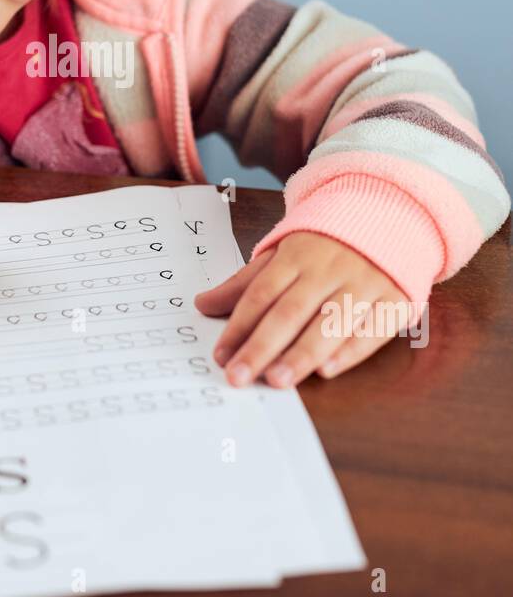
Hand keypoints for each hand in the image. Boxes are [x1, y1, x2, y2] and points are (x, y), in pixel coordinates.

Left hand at [194, 232, 414, 387]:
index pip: (261, 294)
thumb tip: (203, 304)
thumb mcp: (282, 253)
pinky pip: (372, 330)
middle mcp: (328, 270)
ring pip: (330, 324)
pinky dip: (350, 351)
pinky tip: (326, 371)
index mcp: (296, 256)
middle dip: (262, 346)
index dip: (239, 326)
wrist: (388, 215)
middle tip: (239, 376)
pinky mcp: (394, 300)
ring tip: (277, 381)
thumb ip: (245, 283)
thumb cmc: (325, 244)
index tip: (220, 356)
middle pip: (290, 311)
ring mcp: (363, 284)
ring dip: (302, 354)